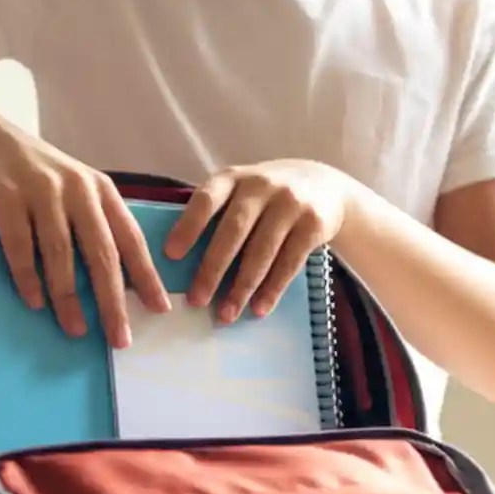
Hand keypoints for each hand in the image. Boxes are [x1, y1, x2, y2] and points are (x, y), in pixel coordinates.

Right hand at [0, 123, 169, 347]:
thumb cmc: (28, 168)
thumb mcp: (71, 185)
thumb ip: (92, 220)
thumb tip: (113, 276)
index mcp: (100, 189)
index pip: (131, 238)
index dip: (146, 276)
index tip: (160, 309)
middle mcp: (77, 190)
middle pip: (102, 253)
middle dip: (113, 300)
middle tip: (120, 337)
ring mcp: (42, 192)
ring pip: (61, 254)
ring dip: (69, 297)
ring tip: (77, 329)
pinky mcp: (6, 198)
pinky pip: (21, 246)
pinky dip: (28, 277)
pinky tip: (35, 302)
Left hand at [164, 159, 355, 323]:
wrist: (323, 184)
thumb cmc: (266, 197)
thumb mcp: (240, 190)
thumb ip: (216, 214)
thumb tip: (178, 261)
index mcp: (233, 178)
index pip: (207, 200)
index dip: (188, 226)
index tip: (171, 255)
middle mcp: (261, 186)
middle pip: (233, 231)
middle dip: (213, 269)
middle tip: (196, 300)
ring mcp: (290, 203)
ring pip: (262, 252)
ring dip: (242, 287)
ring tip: (226, 314)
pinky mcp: (314, 224)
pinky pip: (290, 263)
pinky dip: (273, 289)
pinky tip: (259, 309)